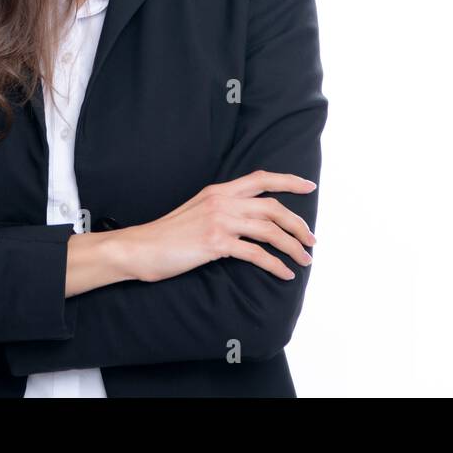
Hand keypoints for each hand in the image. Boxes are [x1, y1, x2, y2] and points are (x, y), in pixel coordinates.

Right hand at [112, 170, 316, 282]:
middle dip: (298, 223)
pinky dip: (275, 265)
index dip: (288, 181)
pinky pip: (256, 254)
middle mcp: (221, 201)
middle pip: (273, 206)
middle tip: (312, 240)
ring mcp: (219, 221)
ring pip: (270, 230)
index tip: (309, 186)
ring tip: (305, 259)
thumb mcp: (196, 211)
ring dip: (293, 246)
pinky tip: (284, 274)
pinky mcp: (215, 243)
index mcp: (218, 191)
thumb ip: (220, 209)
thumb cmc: (166, 235)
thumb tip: (245, 219)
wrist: (140, 247)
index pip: (260, 179)